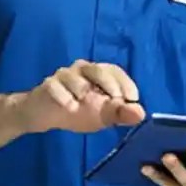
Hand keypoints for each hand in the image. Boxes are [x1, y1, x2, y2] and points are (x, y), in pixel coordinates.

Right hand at [17, 59, 145, 133]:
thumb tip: (141, 113)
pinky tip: (69, 107)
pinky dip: (63, 96)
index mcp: (98, 74)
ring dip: (82, 89)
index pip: (114, 71)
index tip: (133, 99)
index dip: (125, 83)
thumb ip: (120, 113)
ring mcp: (64, 76)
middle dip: (108, 84)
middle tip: (115, 100)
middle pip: (97, 69)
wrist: (45, 115)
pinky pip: (54, 85)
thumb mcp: (102, 116)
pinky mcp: (48, 85)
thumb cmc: (78, 111)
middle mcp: (82, 70)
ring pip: (74, 76)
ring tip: (84, 105)